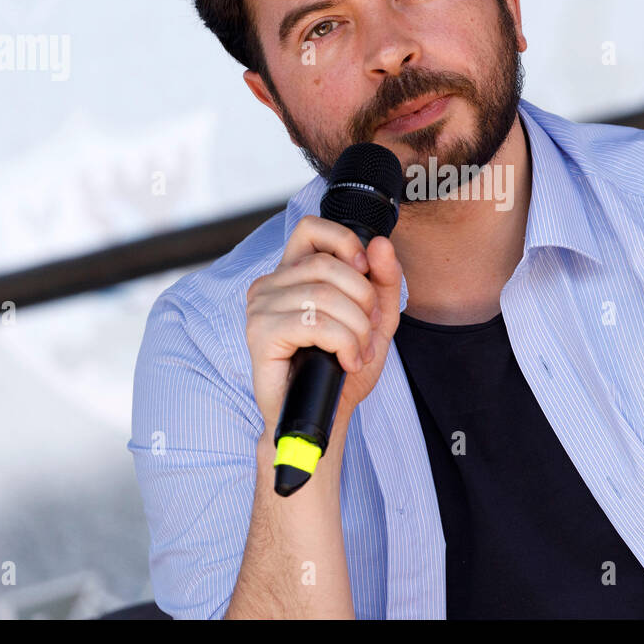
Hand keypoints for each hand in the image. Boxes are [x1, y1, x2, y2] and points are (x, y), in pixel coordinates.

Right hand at [244, 215, 403, 435]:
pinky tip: (346, 361)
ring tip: (358, 352)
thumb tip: (381, 244)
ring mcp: (260, 308)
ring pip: (325, 296)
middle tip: (368, 331)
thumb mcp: (375, 319)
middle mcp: (269, 285)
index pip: (311, 228)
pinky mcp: (261, 334)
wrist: (323, 415)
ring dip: (357, 328)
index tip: (365, 271)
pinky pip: (316, 324)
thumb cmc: (341, 369)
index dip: (345, 242)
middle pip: (327, 265)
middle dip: (363, 298)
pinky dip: (344, 343)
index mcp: (291, 274)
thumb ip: (383, 281)